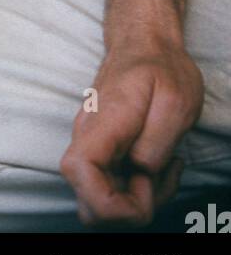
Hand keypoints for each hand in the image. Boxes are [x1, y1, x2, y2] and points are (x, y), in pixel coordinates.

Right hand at [60, 39, 203, 226]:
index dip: (110, 203)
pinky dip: (138, 190)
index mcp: (102, 123)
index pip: (79, 173)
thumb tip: (141, 170)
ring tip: (165, 169)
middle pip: (88, 202)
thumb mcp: (176, 99)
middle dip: (129, 210)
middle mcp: (86, 139)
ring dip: (136, 201)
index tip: (144, 193)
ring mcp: (91, 148)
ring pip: (101, 201)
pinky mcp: (101, 153)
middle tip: (160, 179)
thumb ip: (157, 141)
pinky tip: (159, 166)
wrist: (142, 44)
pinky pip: (111, 188)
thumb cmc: (160, 67)